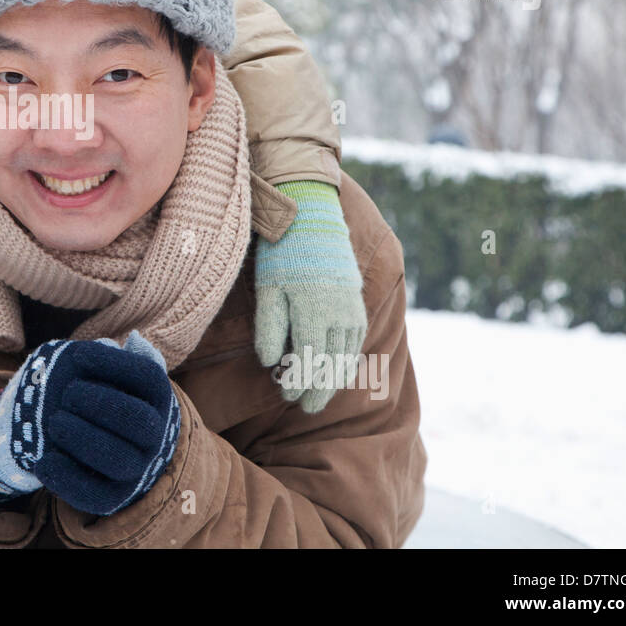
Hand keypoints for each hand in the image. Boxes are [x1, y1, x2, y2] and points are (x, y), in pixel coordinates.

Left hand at [0, 331, 179, 515]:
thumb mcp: (102, 370)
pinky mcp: (114, 496)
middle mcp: (155, 435)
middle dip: (99, 404)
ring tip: (55, 423)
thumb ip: (111, 356)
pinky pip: (96, 496)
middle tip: (67, 394)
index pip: (147, 376)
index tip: (77, 355)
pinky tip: (43, 461)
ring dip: (83, 439)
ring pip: (120, 460)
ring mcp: (137, 469)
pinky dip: (67, 480)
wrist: (92, 440)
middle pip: (138, 420)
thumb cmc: (96, 394)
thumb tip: (133, 342)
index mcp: (157, 397)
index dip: (112, 363)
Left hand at [255, 180, 366, 413]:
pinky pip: (356, 338)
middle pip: (331, 364)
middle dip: (319, 389)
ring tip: (323, 394)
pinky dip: (348, 357)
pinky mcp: (357, 300)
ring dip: (335, 377)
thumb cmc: (282, 252)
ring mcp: (352, 308)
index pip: (307, 361)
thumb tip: (269, 363)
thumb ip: (269, 327)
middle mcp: (338, 315)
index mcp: (313, 314)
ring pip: (347, 354)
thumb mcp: (268, 288)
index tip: (287, 396)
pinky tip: (338, 366)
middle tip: (308, 409)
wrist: (312, 216)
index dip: (298, 383)